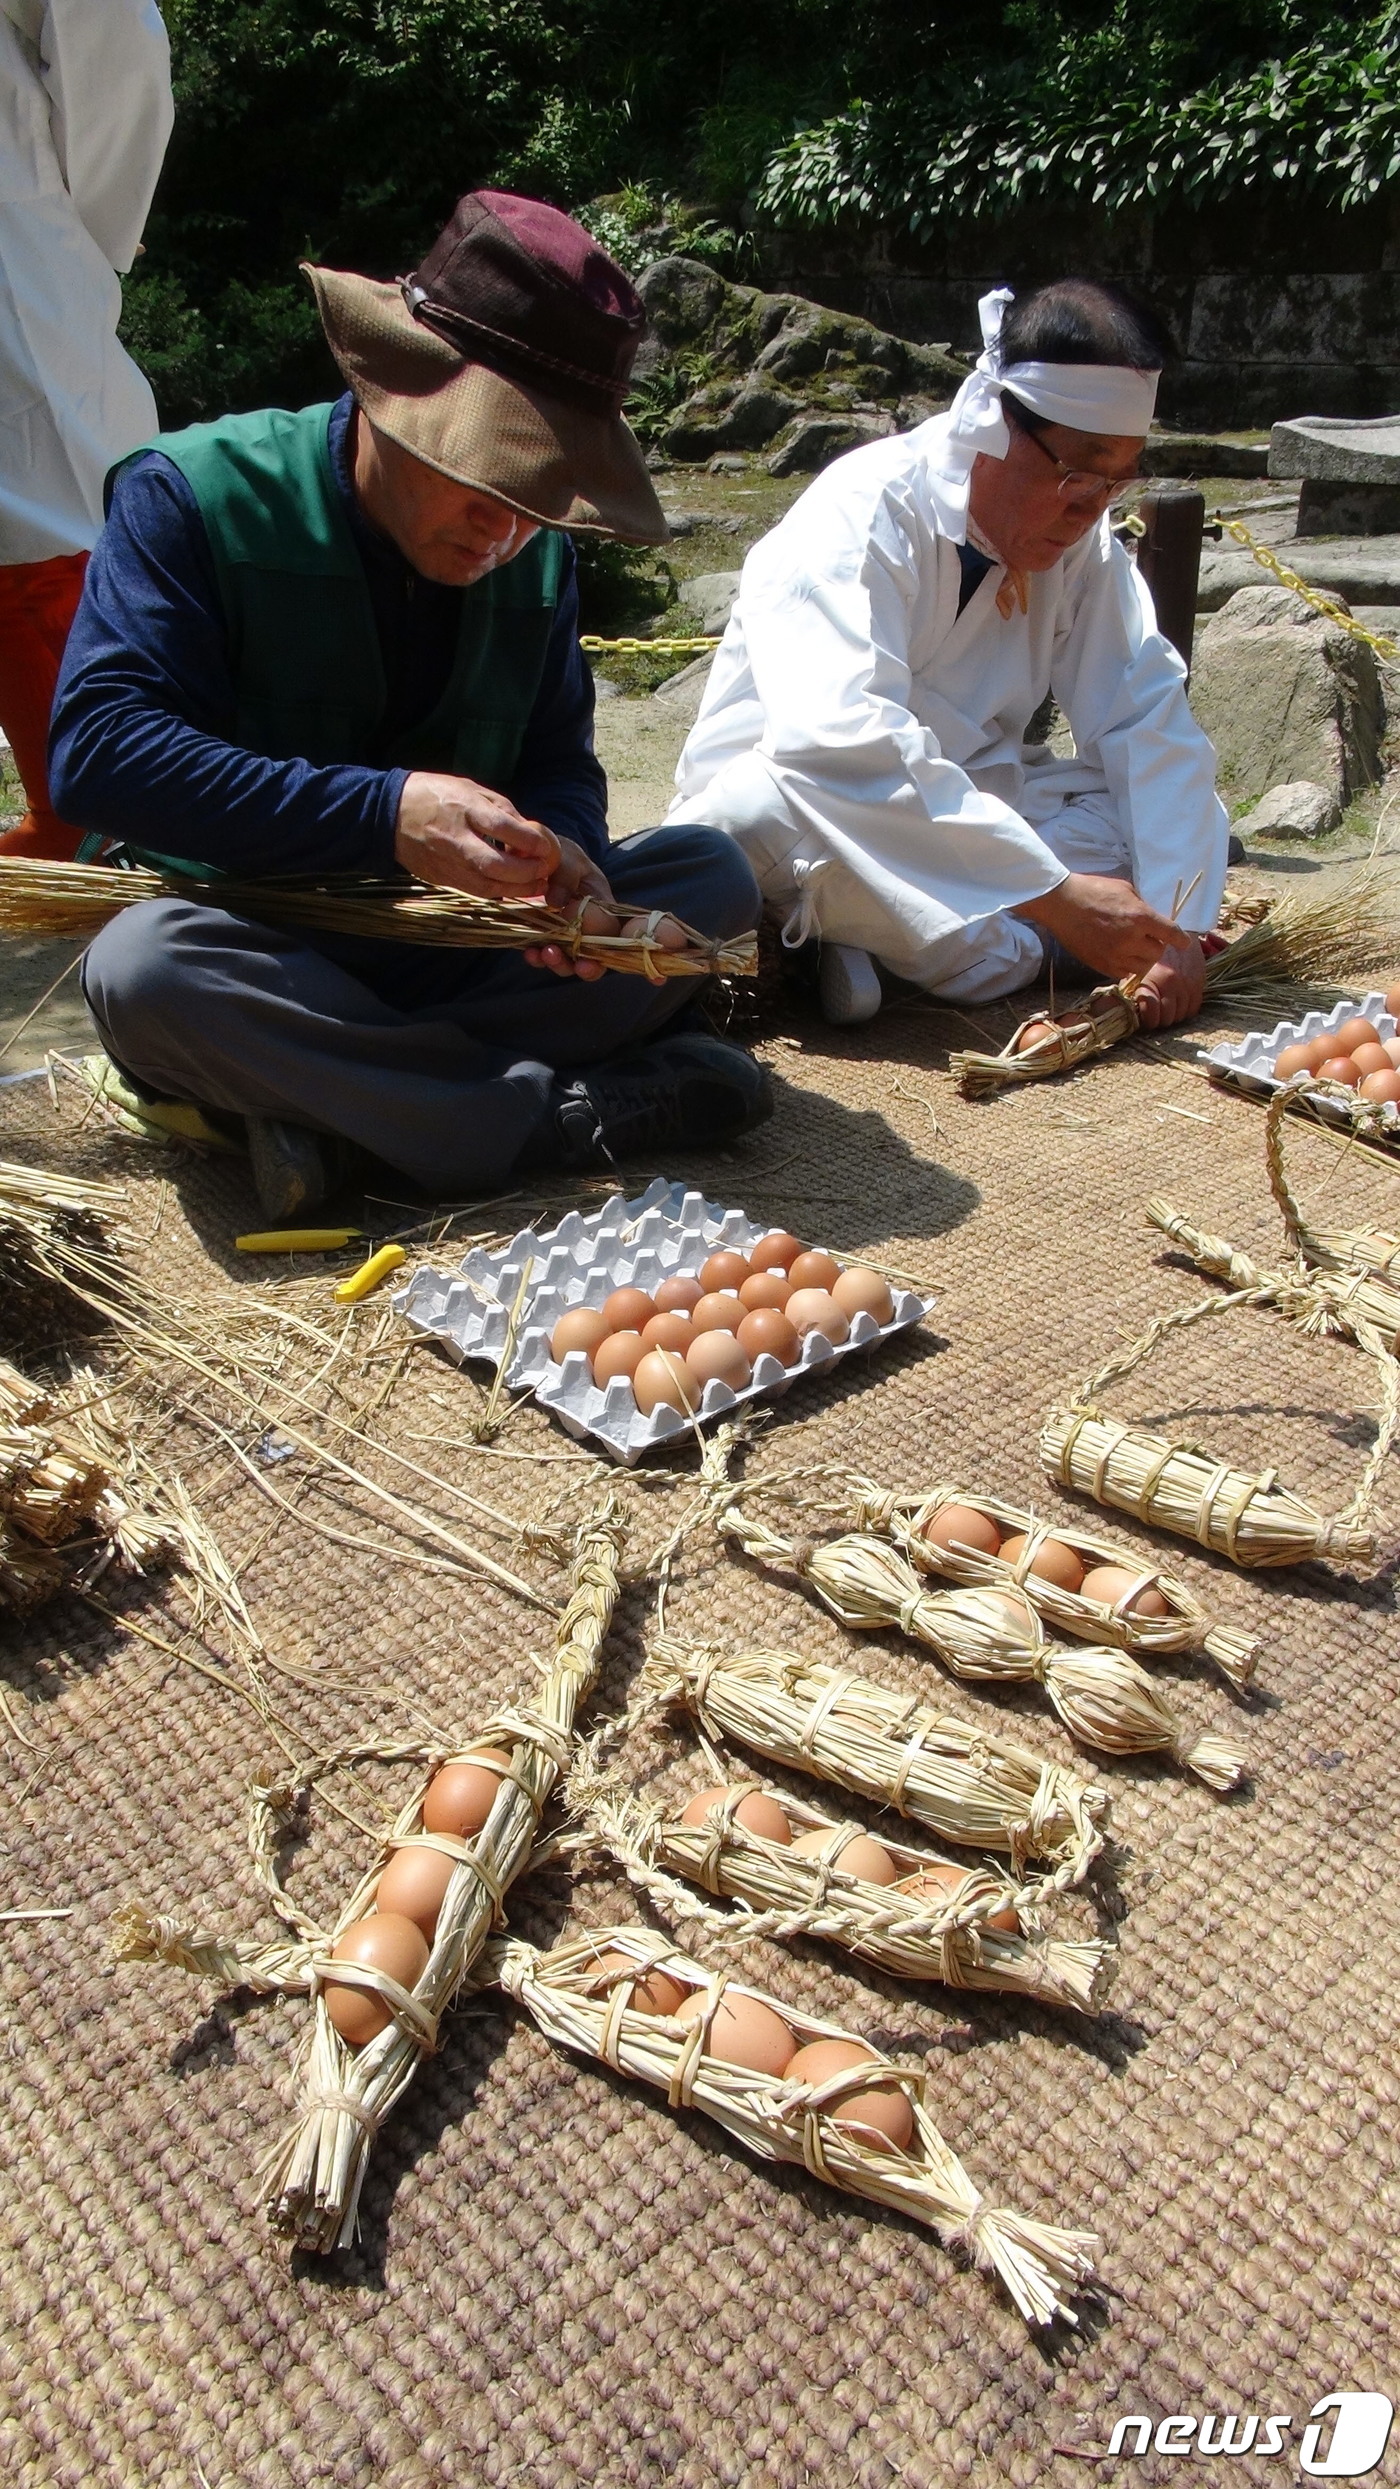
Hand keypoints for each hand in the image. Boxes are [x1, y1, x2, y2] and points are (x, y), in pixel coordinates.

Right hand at [395, 771, 560, 896]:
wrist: (389, 814)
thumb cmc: (434, 795)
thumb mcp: (469, 788)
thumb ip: (500, 809)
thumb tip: (529, 831)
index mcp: (463, 808)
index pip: (502, 827)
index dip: (529, 840)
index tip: (546, 846)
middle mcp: (455, 838)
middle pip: (496, 864)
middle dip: (527, 872)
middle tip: (544, 869)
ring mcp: (446, 862)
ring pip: (487, 885)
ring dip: (517, 889)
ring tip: (537, 884)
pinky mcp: (442, 878)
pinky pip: (475, 890)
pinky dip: (499, 891)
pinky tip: (513, 887)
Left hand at [523, 839, 690, 980]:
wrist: (539, 860)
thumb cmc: (566, 858)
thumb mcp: (570, 858)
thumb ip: (566, 874)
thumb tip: (557, 902)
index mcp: (608, 914)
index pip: (630, 941)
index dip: (642, 960)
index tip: (656, 977)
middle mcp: (591, 933)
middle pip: (599, 960)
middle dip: (592, 968)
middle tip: (582, 965)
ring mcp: (567, 939)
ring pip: (570, 962)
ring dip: (561, 964)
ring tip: (547, 953)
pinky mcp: (544, 939)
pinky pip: (543, 955)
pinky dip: (537, 958)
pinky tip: (530, 952)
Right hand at [1014, 871, 1181, 982]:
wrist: (1062, 904)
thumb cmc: (1093, 890)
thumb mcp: (1125, 889)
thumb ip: (1142, 907)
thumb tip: (1152, 920)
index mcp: (1140, 917)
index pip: (1171, 934)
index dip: (1180, 939)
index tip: (1184, 943)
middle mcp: (1131, 939)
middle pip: (1158, 953)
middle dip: (1156, 945)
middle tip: (1148, 938)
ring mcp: (1115, 955)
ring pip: (1142, 966)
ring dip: (1142, 958)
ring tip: (1133, 948)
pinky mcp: (1101, 965)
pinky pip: (1124, 973)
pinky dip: (1127, 966)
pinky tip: (1120, 955)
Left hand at [1129, 935, 1207, 1029]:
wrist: (1181, 932)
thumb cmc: (1156, 951)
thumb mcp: (1141, 967)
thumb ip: (1135, 988)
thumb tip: (1131, 1009)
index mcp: (1156, 980)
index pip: (1152, 1014)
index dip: (1147, 1020)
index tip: (1145, 1017)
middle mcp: (1174, 984)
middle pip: (1167, 1019)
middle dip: (1159, 1020)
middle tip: (1155, 1014)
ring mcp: (1188, 985)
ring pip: (1181, 1016)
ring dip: (1172, 1016)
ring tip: (1166, 1008)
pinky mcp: (1199, 984)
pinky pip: (1193, 1009)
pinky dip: (1185, 1010)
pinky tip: (1178, 1004)